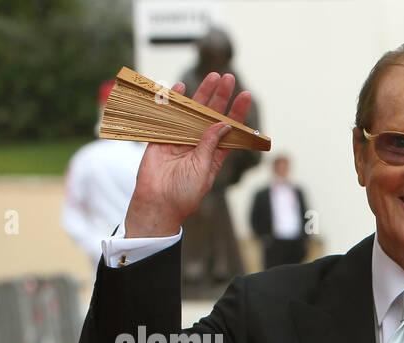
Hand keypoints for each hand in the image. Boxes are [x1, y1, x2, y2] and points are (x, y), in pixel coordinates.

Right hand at [124, 72, 253, 237]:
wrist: (158, 203)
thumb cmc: (184, 194)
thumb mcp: (203, 169)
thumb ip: (210, 145)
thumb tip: (223, 123)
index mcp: (214, 154)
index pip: (229, 129)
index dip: (237, 112)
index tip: (246, 96)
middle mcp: (199, 144)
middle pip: (212, 115)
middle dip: (221, 96)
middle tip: (229, 78)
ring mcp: (181, 138)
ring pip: (193, 111)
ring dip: (202, 93)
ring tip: (213, 77)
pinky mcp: (162, 137)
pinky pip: (169, 115)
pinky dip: (174, 100)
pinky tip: (182, 86)